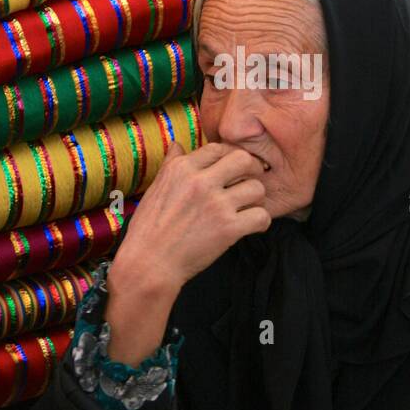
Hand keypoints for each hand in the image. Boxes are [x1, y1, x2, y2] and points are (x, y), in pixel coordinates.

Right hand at [117, 140, 270, 290]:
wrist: (149, 264)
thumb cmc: (149, 229)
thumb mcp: (154, 188)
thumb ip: (170, 164)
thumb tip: (178, 145)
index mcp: (182, 169)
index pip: (218, 148)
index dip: (228, 157)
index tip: (231, 169)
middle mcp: (201, 182)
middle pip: (243, 159)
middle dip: (251, 169)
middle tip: (248, 181)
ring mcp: (217, 205)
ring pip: (257, 188)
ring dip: (256, 199)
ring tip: (247, 207)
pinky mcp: (228, 229)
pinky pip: (261, 216)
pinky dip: (260, 222)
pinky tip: (250, 226)